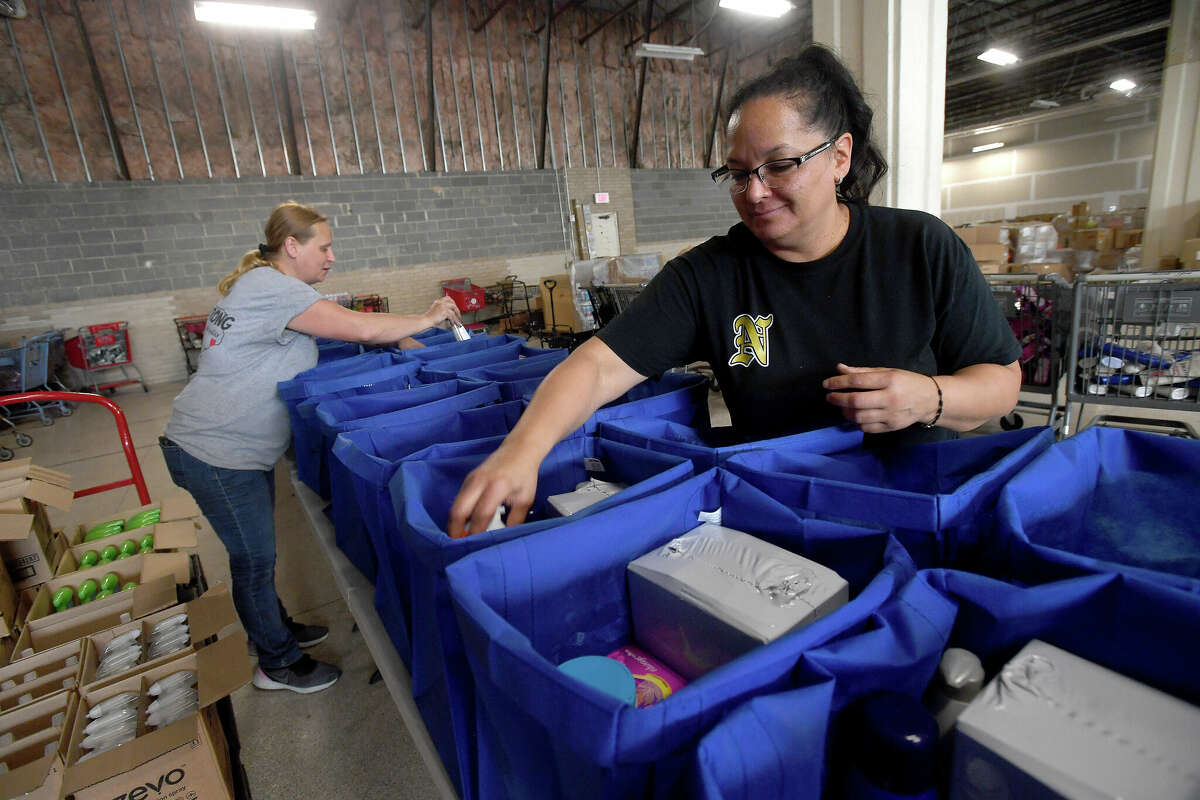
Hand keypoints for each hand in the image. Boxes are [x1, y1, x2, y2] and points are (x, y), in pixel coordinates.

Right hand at [424, 296, 461, 327]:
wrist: (426, 320)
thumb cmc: (429, 318)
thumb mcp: (436, 310)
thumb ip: (442, 309)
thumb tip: (450, 313)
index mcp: (438, 301)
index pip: (448, 298)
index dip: (453, 302)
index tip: (455, 306)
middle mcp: (441, 303)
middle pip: (453, 304)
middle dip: (457, 310)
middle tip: (458, 315)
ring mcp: (443, 307)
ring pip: (453, 311)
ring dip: (456, 318)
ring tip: (457, 322)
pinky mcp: (444, 312)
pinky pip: (452, 316)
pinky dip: (453, 321)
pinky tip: (453, 323)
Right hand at [447, 446, 537, 537]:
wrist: (519, 450)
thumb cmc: (524, 475)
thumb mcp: (524, 500)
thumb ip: (514, 520)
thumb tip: (503, 539)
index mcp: (497, 487)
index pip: (481, 514)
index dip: (476, 532)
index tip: (475, 545)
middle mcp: (479, 482)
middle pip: (459, 509)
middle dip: (455, 529)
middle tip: (458, 545)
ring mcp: (471, 479)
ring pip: (455, 505)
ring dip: (455, 522)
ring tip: (459, 538)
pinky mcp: (467, 479)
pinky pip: (458, 499)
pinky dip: (458, 514)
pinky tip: (463, 524)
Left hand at [822, 363, 939, 432]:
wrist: (930, 400)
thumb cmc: (906, 382)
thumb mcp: (887, 371)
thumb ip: (862, 371)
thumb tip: (839, 368)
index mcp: (889, 380)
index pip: (857, 381)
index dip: (838, 382)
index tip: (826, 384)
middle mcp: (890, 398)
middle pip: (856, 401)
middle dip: (838, 399)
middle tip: (830, 397)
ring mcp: (891, 415)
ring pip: (859, 417)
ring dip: (845, 412)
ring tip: (842, 406)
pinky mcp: (891, 427)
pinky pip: (866, 428)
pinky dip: (856, 422)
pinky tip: (855, 415)